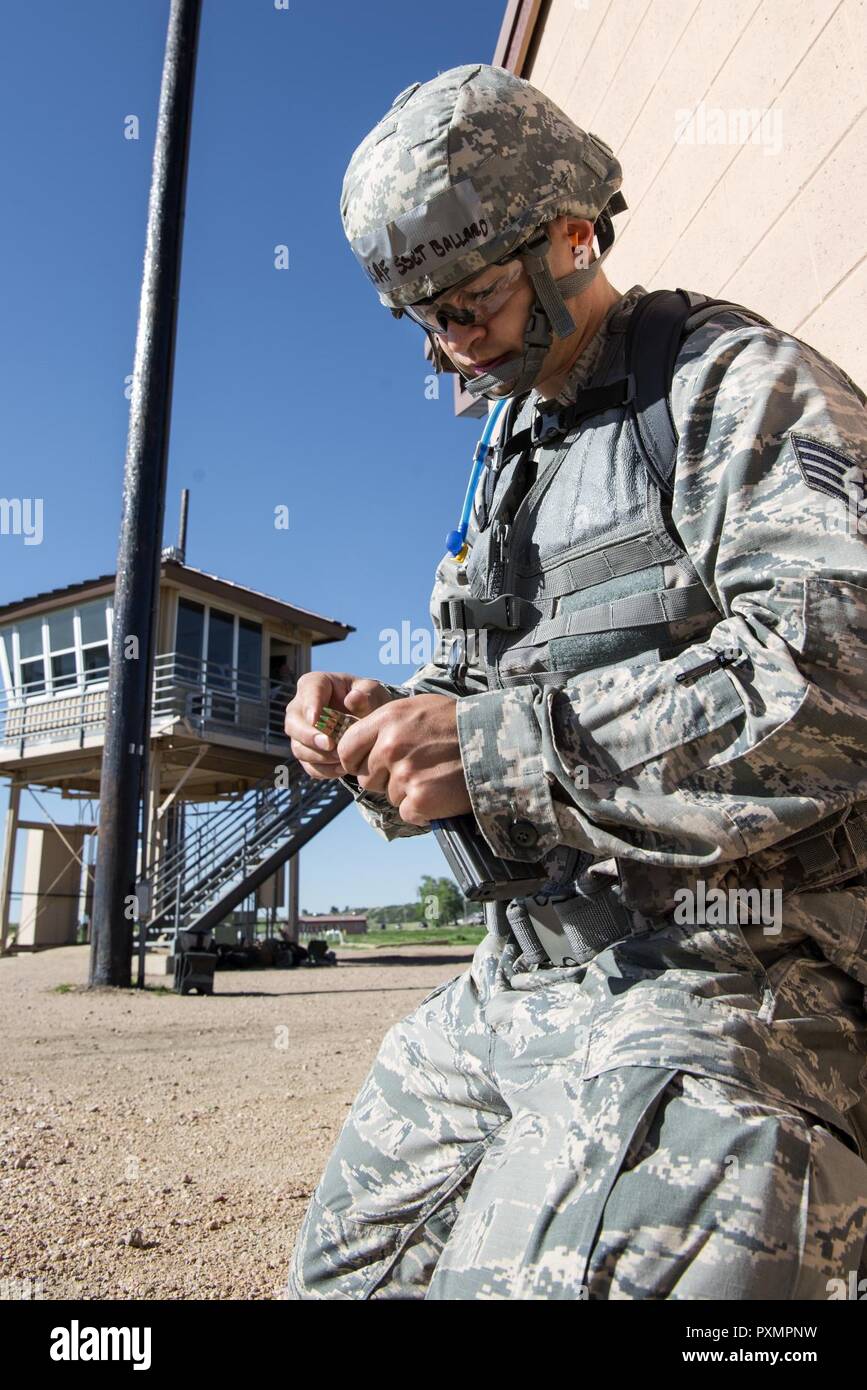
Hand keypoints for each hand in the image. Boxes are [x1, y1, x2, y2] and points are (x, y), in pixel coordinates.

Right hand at [284, 671, 392, 780]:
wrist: (370, 721)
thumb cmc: (369, 700)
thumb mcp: (373, 693)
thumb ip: (367, 695)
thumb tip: (352, 699)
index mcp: (316, 684)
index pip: (308, 689)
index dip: (309, 705)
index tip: (316, 719)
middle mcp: (302, 707)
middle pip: (293, 723)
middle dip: (309, 736)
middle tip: (329, 744)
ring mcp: (301, 732)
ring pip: (298, 747)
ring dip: (319, 756)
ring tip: (342, 759)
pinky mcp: (307, 752)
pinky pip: (309, 765)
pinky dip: (324, 769)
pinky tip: (342, 768)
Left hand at [336, 693, 471, 825]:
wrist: (496, 743)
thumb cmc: (458, 724)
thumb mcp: (418, 708)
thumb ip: (387, 723)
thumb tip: (364, 742)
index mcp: (387, 720)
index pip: (347, 748)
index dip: (355, 760)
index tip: (367, 765)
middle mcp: (390, 746)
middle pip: (366, 777)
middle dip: (384, 779)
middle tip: (414, 769)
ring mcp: (404, 774)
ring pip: (389, 796)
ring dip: (407, 792)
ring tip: (434, 776)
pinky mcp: (419, 799)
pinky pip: (407, 812)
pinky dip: (422, 809)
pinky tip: (439, 792)